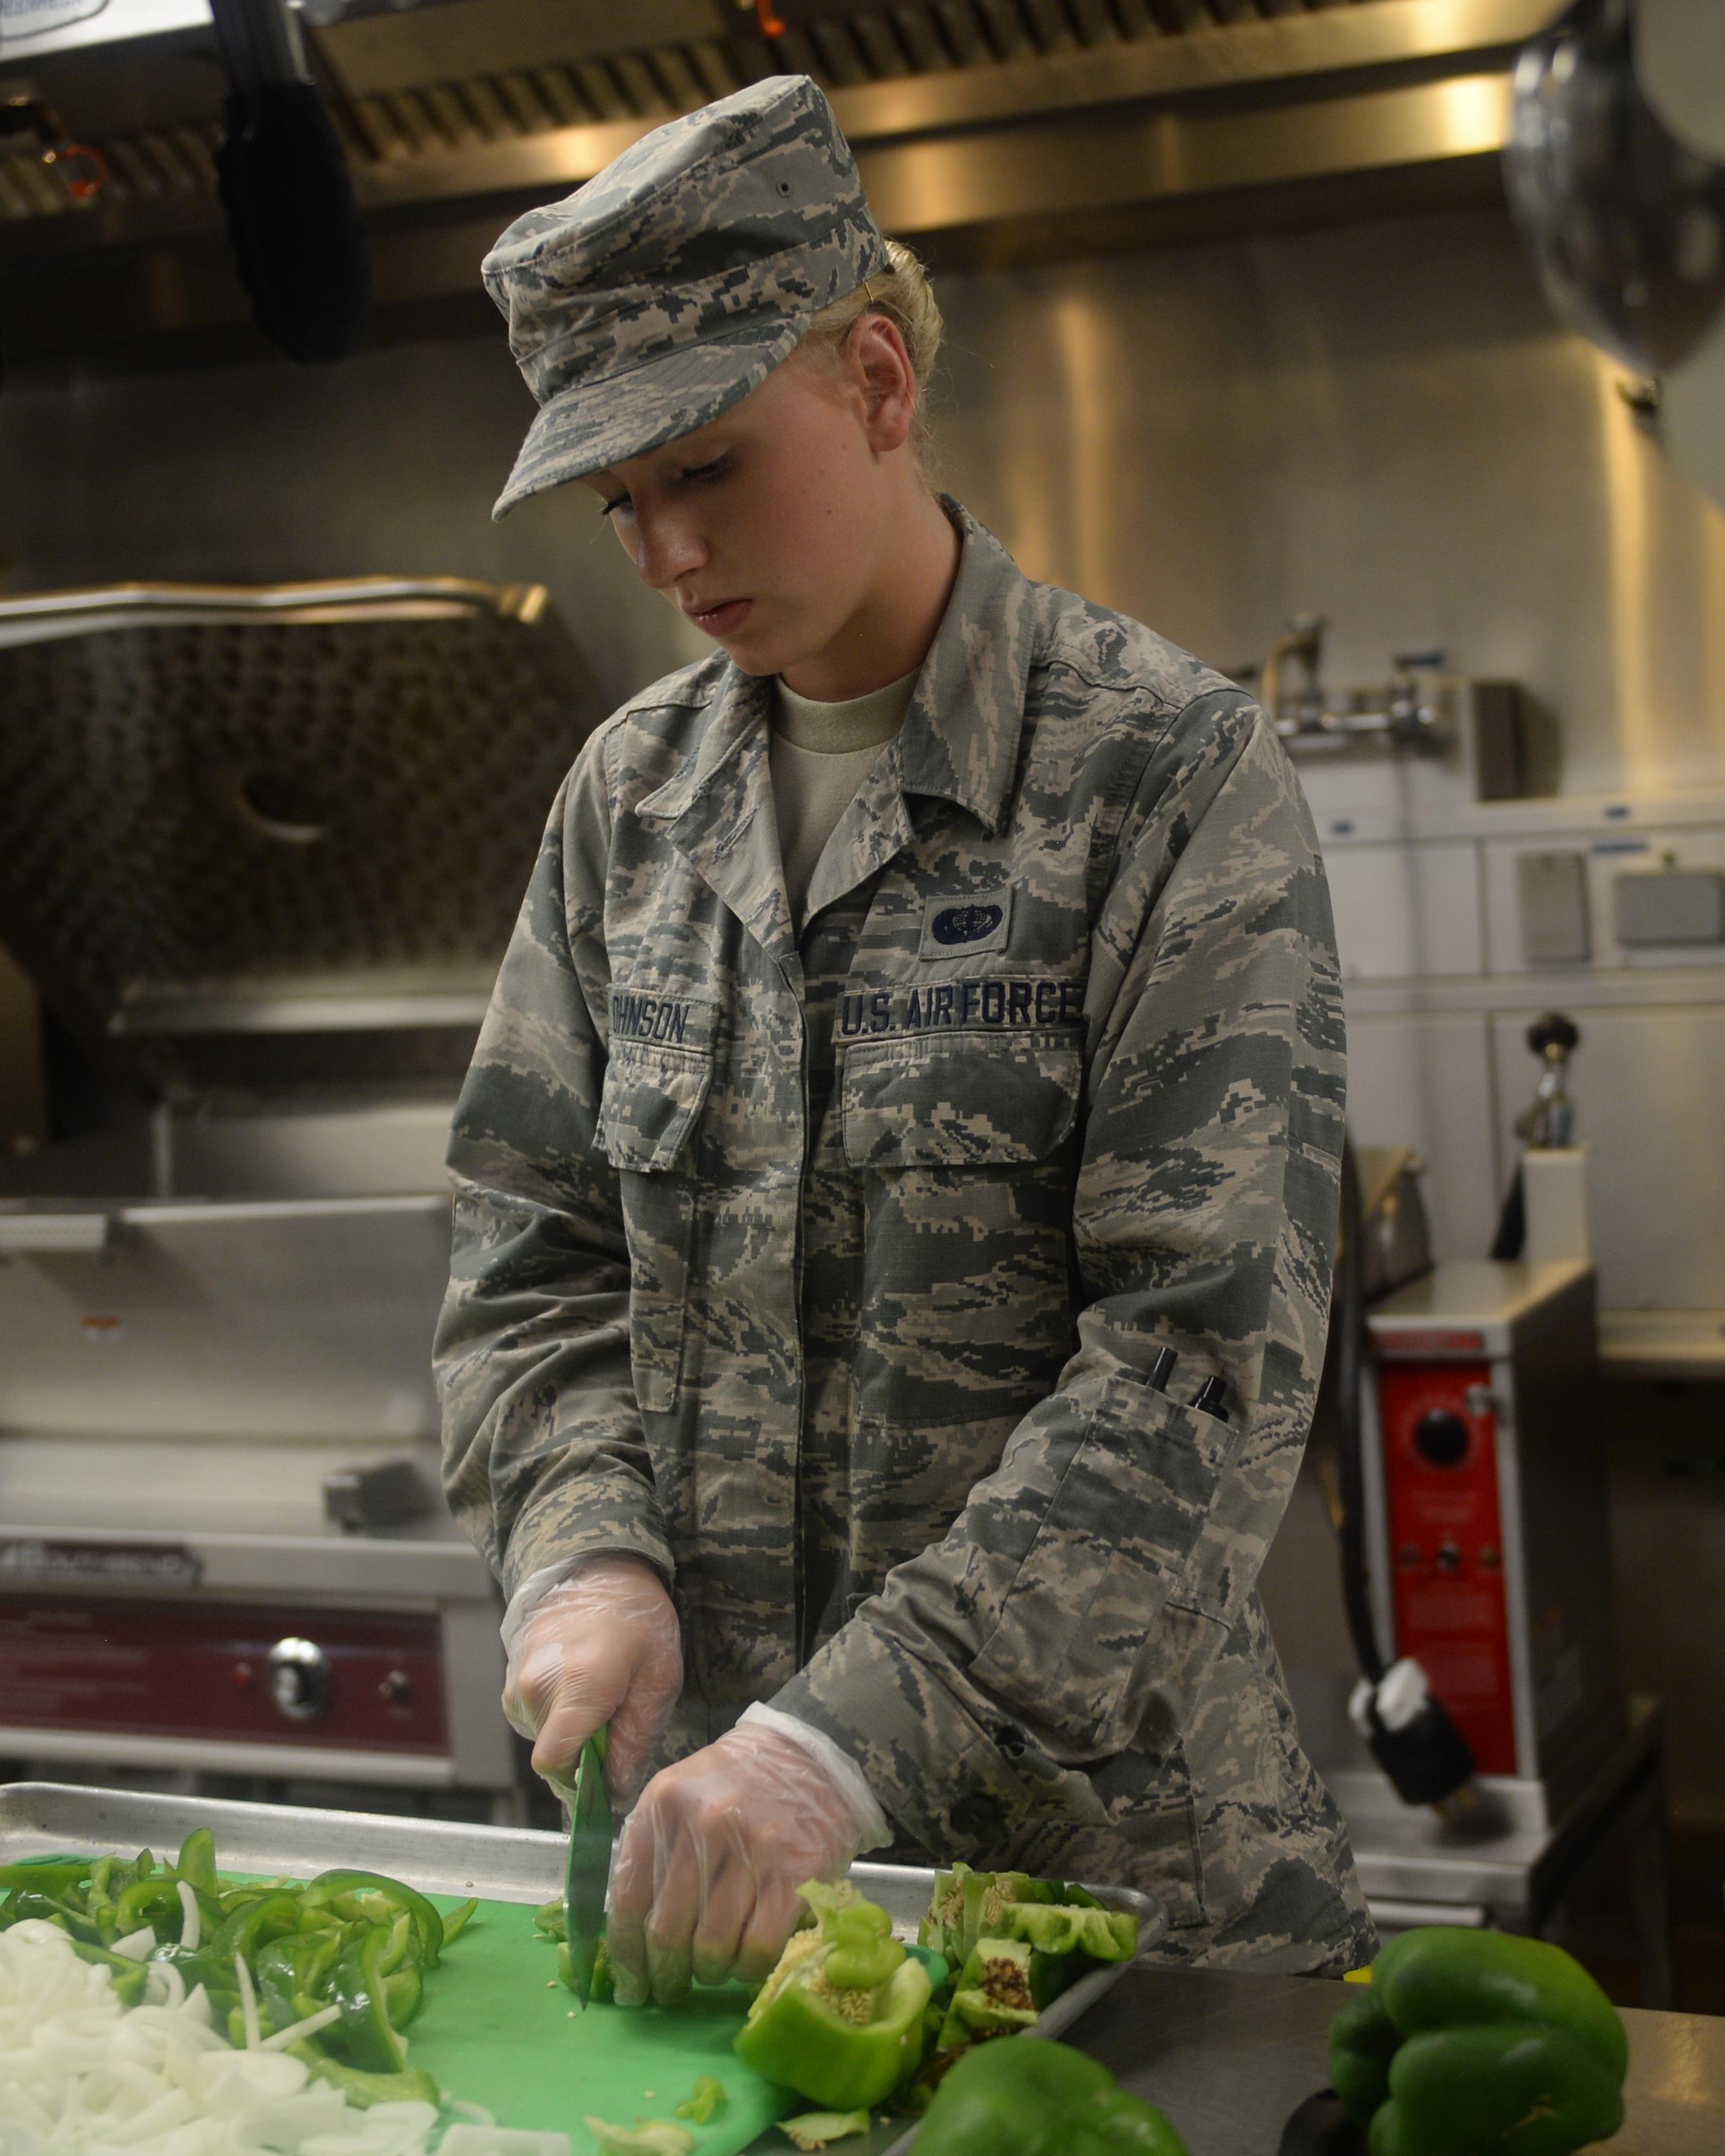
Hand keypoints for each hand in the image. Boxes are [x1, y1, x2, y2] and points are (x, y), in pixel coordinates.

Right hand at [500, 1555, 681, 1805]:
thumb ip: (635, 1739)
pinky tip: (581, 1686)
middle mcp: (537, 1687)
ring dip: (572, 1734)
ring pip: (543, 1739)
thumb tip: (615, 1790)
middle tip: (617, 1723)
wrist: (595, 1568)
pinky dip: (557, 1716)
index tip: (607, 1780)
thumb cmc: (636, 1618)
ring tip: (602, 1696)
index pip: (556, 1765)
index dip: (580, 1785)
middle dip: (584, 1756)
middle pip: (553, 1756)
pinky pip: (533, 1719)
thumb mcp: (658, 1677)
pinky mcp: (510, 1679)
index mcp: (578, 1686)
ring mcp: (517, 1682)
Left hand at [606, 1717, 873, 2005]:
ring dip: (707, 1973)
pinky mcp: (795, 1874)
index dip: (625, 1955)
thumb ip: (652, 1852)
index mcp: (663, 1805)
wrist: (813, 1754)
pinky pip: (757, 1950)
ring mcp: (751, 1849)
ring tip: (713, 1969)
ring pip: (710, 1949)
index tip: (630, 1985)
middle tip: (669, 1990)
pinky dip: (747, 1970)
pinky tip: (747, 1962)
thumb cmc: (739, 1783)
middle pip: (666, 1933)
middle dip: (664, 1975)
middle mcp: (702, 1825)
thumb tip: (627, 1934)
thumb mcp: (680, 1796)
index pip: (628, 1900)